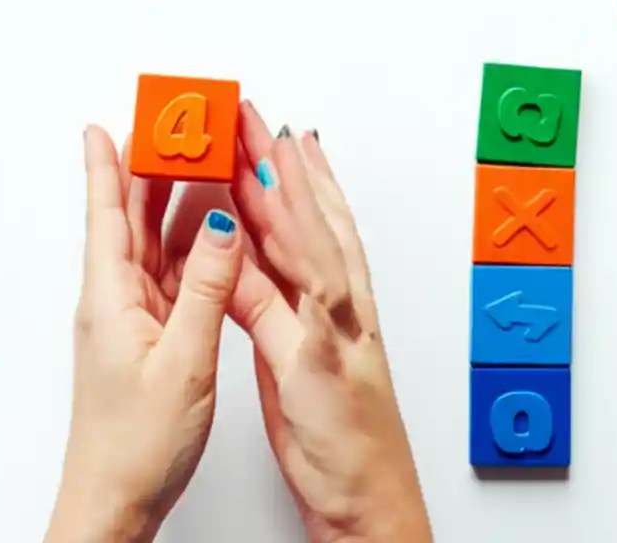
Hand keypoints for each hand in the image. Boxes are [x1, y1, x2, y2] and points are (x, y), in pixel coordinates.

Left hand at [46, 125, 243, 542]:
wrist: (117, 499)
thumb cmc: (135, 445)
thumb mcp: (184, 361)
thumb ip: (208, 290)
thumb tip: (223, 227)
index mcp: (111, 297)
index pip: (108, 212)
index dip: (107, 163)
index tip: (110, 121)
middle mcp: (117, 300)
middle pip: (134, 217)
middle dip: (152, 166)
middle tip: (175, 124)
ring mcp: (134, 319)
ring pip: (156, 244)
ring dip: (177, 203)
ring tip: (201, 161)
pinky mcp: (153, 337)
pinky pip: (174, 276)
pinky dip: (194, 249)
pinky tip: (214, 233)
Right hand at [228, 103, 432, 542]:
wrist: (365, 501)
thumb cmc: (347, 450)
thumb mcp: (307, 378)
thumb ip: (285, 318)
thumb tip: (258, 258)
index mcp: (337, 308)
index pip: (302, 228)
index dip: (277, 179)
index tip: (254, 132)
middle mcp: (336, 303)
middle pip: (303, 217)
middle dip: (276, 164)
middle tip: (250, 116)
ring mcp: (323, 318)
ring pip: (302, 237)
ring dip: (283, 188)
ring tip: (268, 144)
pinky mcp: (303, 339)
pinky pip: (289, 272)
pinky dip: (277, 237)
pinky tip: (264, 223)